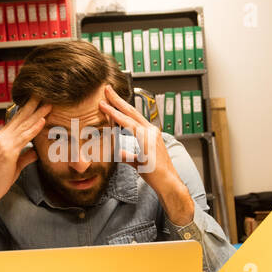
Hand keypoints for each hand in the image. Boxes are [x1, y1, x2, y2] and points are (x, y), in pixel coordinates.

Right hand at [0, 97, 50, 236]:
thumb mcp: (15, 166)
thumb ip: (25, 157)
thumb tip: (35, 152)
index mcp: (1, 139)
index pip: (17, 121)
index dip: (28, 111)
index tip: (38, 101)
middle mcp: (1, 137)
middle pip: (20, 118)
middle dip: (33, 106)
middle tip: (44, 93)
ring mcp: (4, 143)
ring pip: (24, 125)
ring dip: (38, 113)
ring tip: (49, 103)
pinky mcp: (8, 151)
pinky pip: (24, 137)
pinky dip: (34, 128)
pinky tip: (42, 120)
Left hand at [99, 83, 194, 226]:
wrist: (167, 182)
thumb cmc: (156, 174)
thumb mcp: (138, 162)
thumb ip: (127, 156)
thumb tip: (118, 153)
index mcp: (149, 134)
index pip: (133, 117)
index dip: (121, 108)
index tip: (110, 100)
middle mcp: (151, 131)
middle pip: (132, 111)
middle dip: (118, 99)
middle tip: (107, 89)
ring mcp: (150, 134)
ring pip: (130, 116)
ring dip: (115, 107)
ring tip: (104, 99)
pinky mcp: (148, 140)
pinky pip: (130, 126)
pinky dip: (119, 118)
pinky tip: (110, 113)